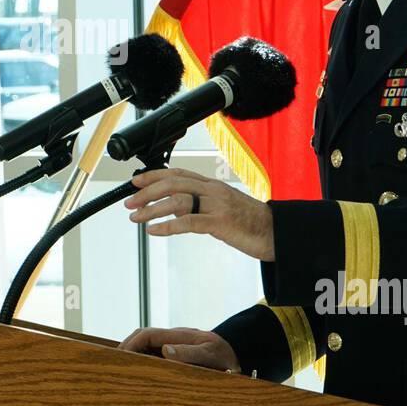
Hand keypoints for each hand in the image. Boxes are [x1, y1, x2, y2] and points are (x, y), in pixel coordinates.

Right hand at [118, 326, 240, 372]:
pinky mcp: (177, 355)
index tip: (121, 355)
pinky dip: (144, 362)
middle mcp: (172, 339)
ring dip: (134, 355)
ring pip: (147, 346)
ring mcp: (174, 346)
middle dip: (127, 348)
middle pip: (142, 338)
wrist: (239, 352)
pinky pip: (155, 356)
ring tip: (122, 370)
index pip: (146, 334)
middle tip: (114, 364)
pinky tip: (139, 374)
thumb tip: (165, 351)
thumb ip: (189, 353)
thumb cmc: (225, 354)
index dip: (131, 343)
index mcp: (177, 335)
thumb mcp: (210, 353)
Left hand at [124, 167, 274, 261]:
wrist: (277, 233)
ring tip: (136, 218)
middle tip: (129, 203)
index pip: (178, 172)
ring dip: (152, 209)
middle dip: (147, 192)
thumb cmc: (251, 222)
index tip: (135, 181)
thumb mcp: (225, 206)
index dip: (154, 175)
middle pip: (173, 183)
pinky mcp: (220, 223)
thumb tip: (178, 207)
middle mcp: (213, 191)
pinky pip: (188, 222)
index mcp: (213, 185)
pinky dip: (167, 225)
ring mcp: (217, 205)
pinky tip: (154, 230)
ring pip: (177, 200)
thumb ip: (203, 203)